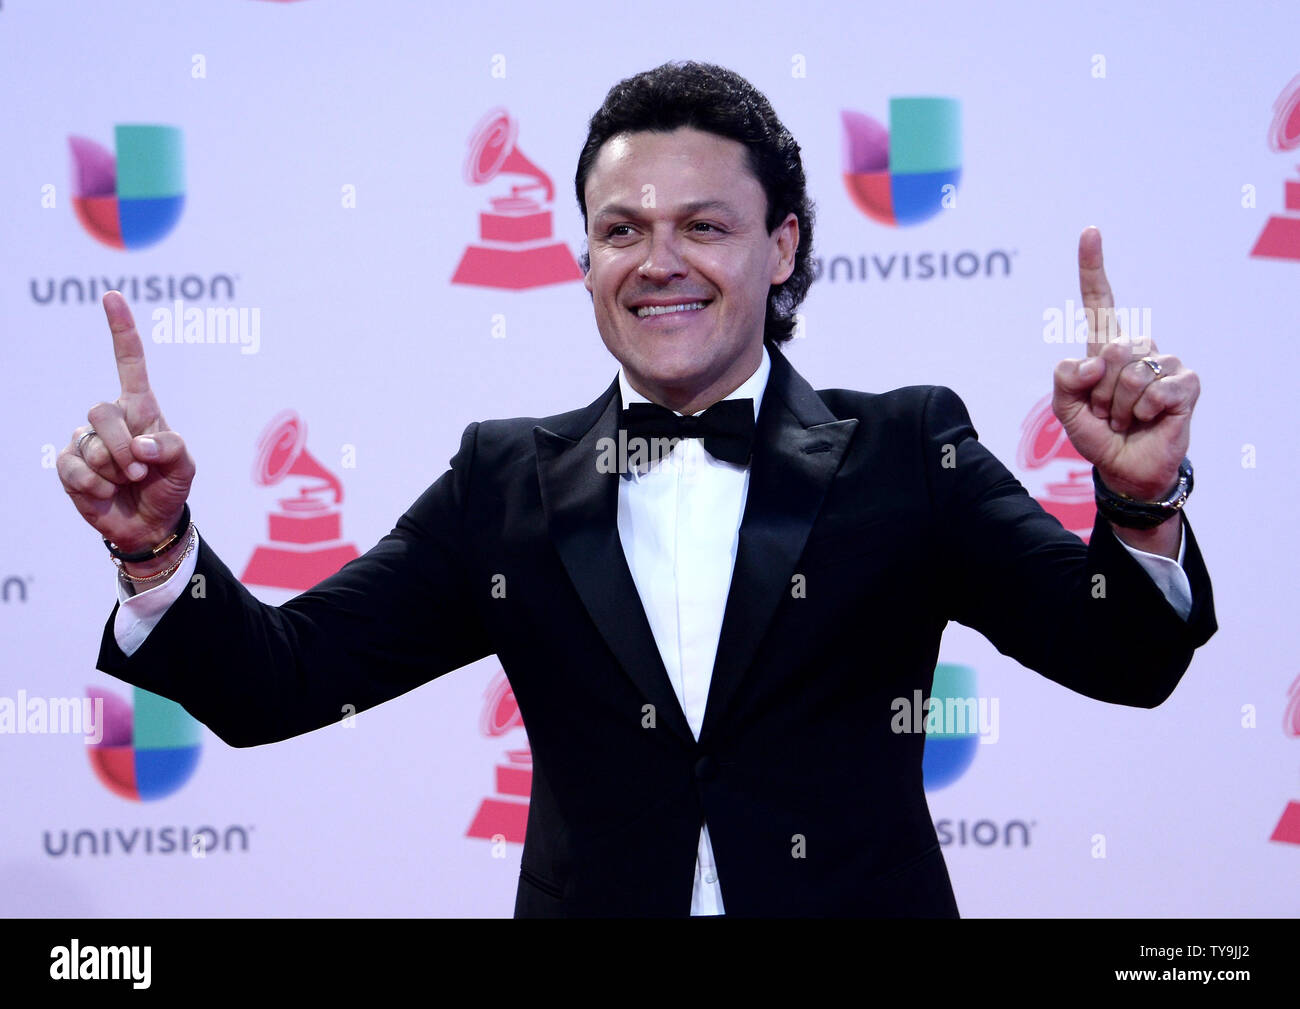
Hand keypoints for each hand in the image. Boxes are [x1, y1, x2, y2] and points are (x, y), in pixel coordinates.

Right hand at [57, 292, 195, 559]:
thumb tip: (139, 446)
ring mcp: (86, 441)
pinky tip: (104, 492)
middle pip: (102, 412)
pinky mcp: (70, 466)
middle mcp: (112, 420)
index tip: (112, 297)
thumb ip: (171, 448)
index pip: (130, 363)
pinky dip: (93, 485)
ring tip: (127, 483)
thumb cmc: (169, 487)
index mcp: (142, 409)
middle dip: (123, 447)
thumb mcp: (185, 466)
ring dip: (114, 471)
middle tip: (141, 471)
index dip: (121, 331)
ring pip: (88, 443)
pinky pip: (72, 468)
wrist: (150, 524)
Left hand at [1051, 227, 1199, 501]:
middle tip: (1106, 411)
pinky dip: (1143, 412)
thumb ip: (1064, 379)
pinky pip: (1156, 390)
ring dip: (1119, 406)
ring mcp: (1164, 362)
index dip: (1093, 267)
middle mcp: (1136, 347)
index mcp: (1104, 347)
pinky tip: (1149, 419)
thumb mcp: (1064, 408)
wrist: (1124, 466)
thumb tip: (1096, 360)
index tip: (1090, 231)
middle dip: (1098, 392)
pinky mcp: (1186, 382)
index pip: (1100, 301)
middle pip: (1110, 350)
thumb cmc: (1096, 433)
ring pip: (1130, 373)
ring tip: (1125, 418)